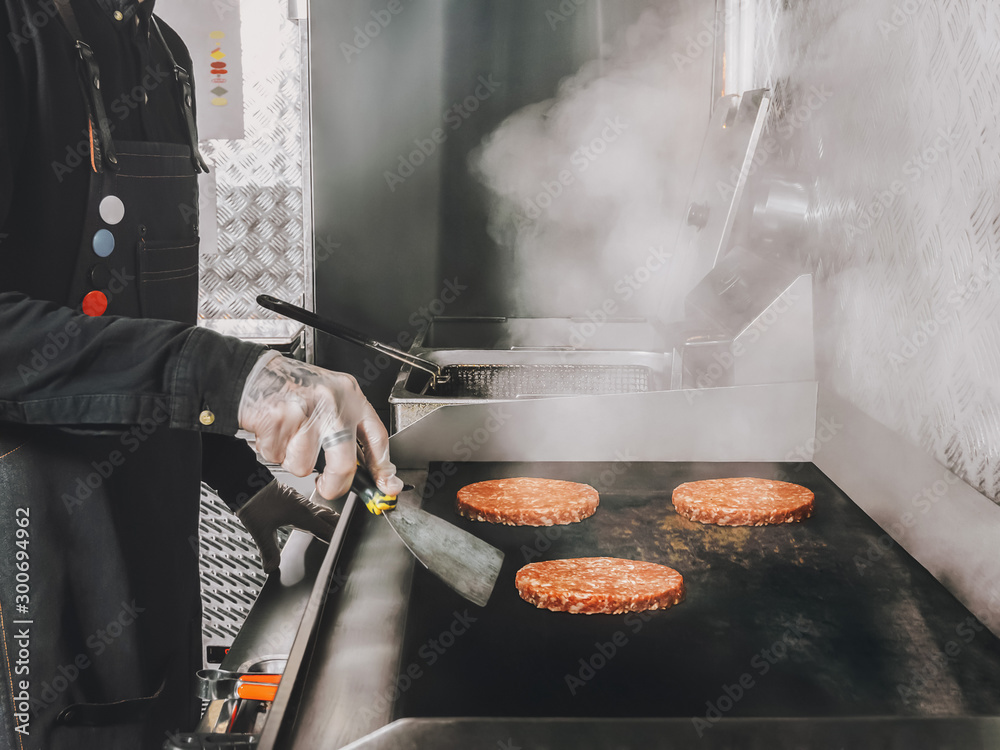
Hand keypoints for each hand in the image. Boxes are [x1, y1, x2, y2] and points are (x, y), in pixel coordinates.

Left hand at [236, 480, 338, 573]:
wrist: (246, 482)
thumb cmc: (254, 502)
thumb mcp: (261, 531)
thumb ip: (269, 551)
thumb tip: (272, 568)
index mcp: (303, 515)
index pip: (328, 529)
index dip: (338, 539)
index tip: (345, 547)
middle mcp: (306, 507)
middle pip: (332, 518)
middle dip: (342, 528)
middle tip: (350, 539)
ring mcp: (302, 502)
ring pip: (325, 511)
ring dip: (334, 521)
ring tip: (340, 530)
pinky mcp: (296, 499)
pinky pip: (317, 508)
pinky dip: (323, 516)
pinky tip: (317, 521)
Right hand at [238, 352, 403, 499]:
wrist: (256, 373)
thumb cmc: (295, 387)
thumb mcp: (333, 399)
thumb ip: (350, 429)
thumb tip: (366, 469)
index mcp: (351, 397)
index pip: (377, 438)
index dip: (382, 469)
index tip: (387, 486)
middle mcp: (332, 404)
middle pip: (344, 464)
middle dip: (334, 486)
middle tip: (327, 487)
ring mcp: (305, 412)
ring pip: (303, 466)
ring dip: (293, 460)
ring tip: (290, 436)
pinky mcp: (279, 421)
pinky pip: (278, 457)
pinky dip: (273, 451)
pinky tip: (275, 431)